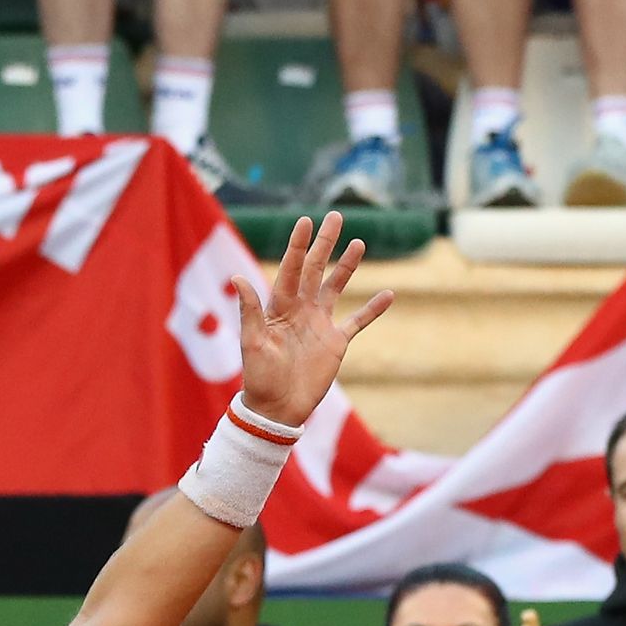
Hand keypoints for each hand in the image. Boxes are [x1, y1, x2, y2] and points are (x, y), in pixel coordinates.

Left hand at [232, 212, 392, 426]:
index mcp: (279, 308)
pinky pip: (358, 321)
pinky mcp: (336, 343)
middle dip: (325, 244)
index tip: (305, 221)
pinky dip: (372, 309)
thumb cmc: (259, 377)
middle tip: (335, 216)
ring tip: (358, 243)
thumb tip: (237, 278)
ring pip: (336, 288)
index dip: (298, 245)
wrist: (277, 408)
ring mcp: (320, 325)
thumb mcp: (252, 342)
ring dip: (347, 267)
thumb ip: (249, 310)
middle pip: (315, 270)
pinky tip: (388, 294)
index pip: (290, 269)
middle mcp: (300, 310)